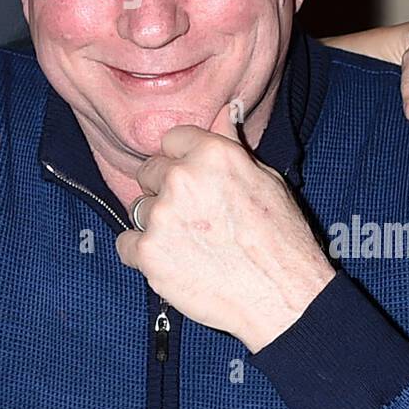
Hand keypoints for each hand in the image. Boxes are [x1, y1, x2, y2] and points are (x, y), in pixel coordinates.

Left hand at [116, 104, 335, 352]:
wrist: (283, 298)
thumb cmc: (282, 239)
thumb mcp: (266, 179)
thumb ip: (232, 145)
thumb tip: (223, 111)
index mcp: (212, 154)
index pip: (171, 139)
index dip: (181, 159)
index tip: (192, 179)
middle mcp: (182, 179)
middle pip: (149, 172)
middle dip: (165, 191)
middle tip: (194, 217)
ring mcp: (162, 216)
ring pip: (139, 209)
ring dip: (157, 224)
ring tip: (191, 245)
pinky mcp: (148, 253)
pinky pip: (125, 243)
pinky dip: (142, 254)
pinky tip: (173, 262)